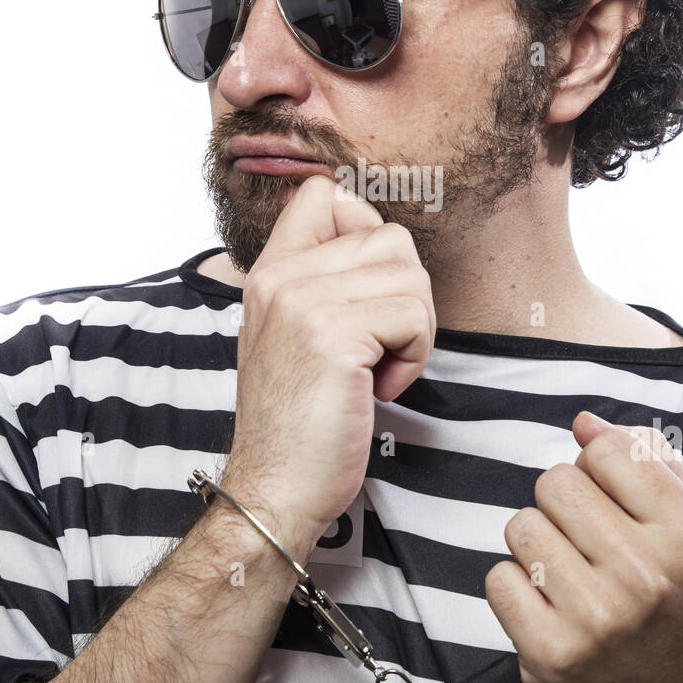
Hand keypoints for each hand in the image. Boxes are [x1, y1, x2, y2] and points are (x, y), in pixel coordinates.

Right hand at [222, 174, 435, 545]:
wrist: (276, 488)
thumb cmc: (300, 420)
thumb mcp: (295, 333)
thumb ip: (322, 280)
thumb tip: (379, 236)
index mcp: (269, 271)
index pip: (325, 194)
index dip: (365, 232)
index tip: (363, 294)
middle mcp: (280, 277)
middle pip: (390, 237)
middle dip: (405, 297)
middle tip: (377, 350)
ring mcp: (303, 302)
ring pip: (411, 274)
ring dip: (413, 330)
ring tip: (375, 371)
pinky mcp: (334, 336)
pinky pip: (414, 315)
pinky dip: (413, 358)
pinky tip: (378, 390)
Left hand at [485, 411, 682, 682]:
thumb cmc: (669, 613)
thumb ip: (646, 465)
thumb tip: (584, 422)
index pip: (608, 450)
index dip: (597, 471)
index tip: (610, 506)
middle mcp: (645, 575)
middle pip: (554, 482)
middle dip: (560, 507)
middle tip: (584, 548)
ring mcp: (595, 617)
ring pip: (521, 525)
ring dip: (534, 548)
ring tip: (567, 580)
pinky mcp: (549, 651)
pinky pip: (499, 577)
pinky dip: (515, 590)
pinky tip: (547, 611)